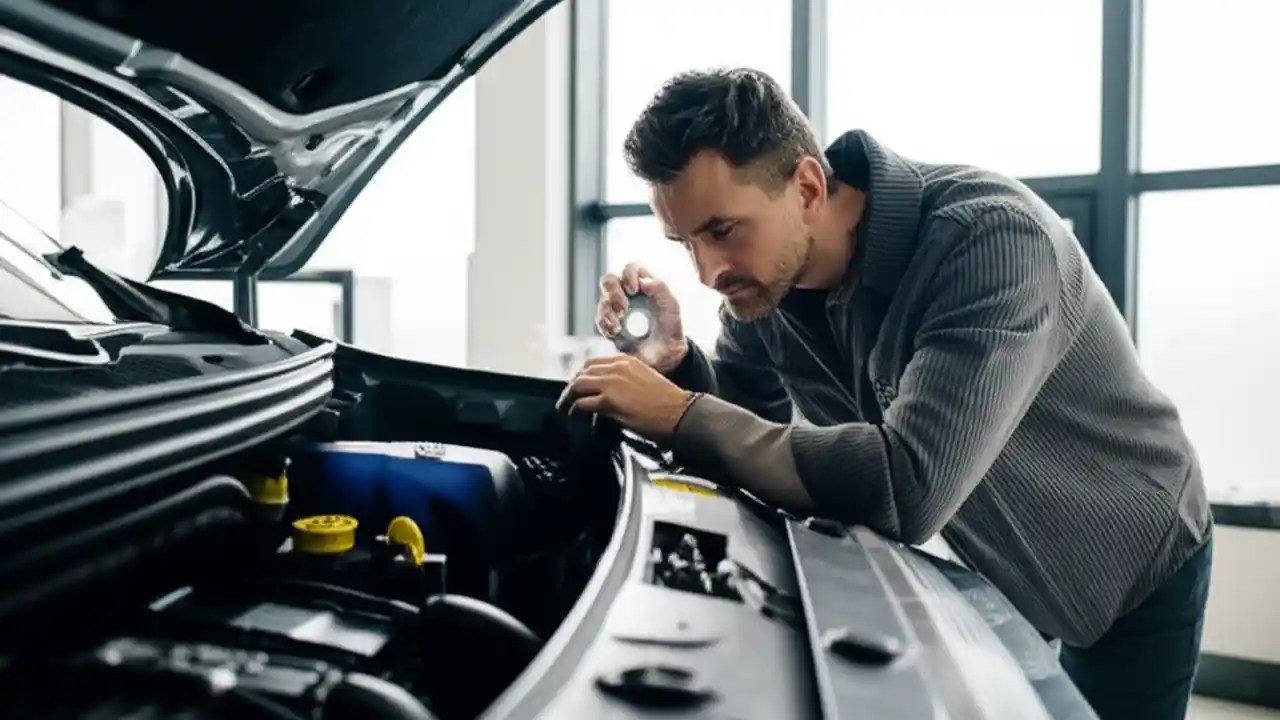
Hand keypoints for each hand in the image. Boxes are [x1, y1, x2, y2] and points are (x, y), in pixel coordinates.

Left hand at [557, 354, 694, 441]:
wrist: (679, 412)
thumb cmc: (666, 402)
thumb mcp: (644, 380)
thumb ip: (625, 381)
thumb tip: (607, 393)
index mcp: (626, 361)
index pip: (594, 363)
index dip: (581, 374)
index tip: (577, 384)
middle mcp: (617, 368)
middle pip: (583, 372)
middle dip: (571, 385)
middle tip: (566, 397)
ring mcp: (612, 383)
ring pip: (578, 385)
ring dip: (568, 396)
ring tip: (564, 407)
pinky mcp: (609, 401)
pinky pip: (583, 403)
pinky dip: (575, 409)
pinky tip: (574, 414)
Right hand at [596, 263, 687, 372]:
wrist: (665, 355)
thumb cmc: (671, 327)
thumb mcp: (672, 307)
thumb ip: (660, 289)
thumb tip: (643, 280)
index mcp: (643, 285)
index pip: (630, 269)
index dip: (628, 275)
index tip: (634, 290)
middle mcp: (627, 294)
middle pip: (609, 281)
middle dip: (612, 292)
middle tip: (623, 308)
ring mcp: (616, 310)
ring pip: (602, 301)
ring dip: (608, 312)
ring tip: (619, 326)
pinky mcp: (610, 325)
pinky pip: (600, 320)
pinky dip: (605, 325)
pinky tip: (615, 332)